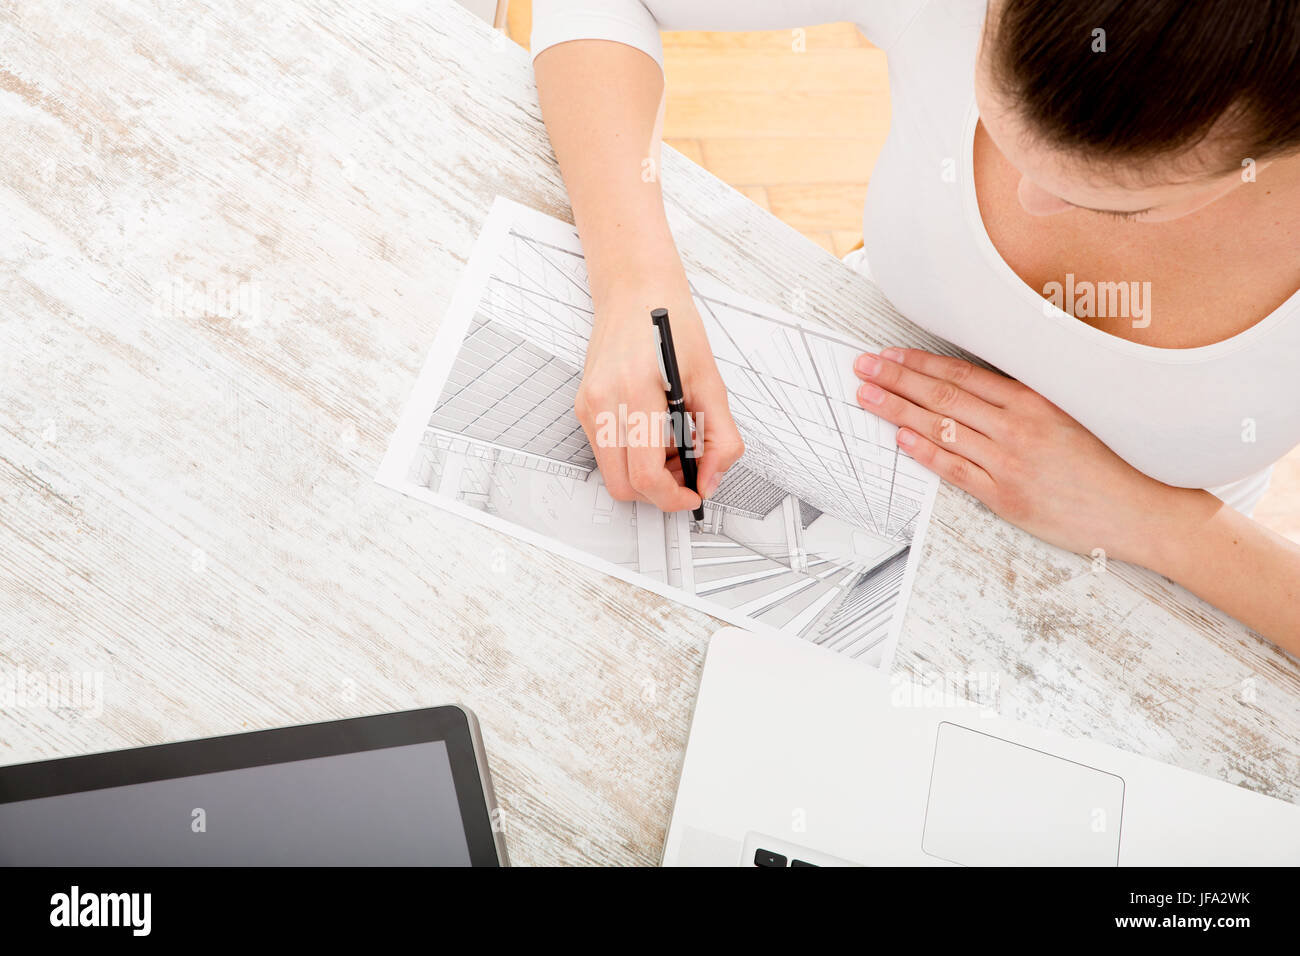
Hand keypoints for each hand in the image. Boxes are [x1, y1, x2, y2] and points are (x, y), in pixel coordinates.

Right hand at [576, 290, 744, 510]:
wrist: (636, 290)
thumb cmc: (673, 326)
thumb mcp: (710, 382)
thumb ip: (719, 438)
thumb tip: (710, 480)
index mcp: (636, 393)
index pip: (644, 474)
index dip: (673, 497)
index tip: (694, 494)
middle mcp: (603, 402)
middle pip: (623, 485)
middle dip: (658, 491)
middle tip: (685, 472)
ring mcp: (588, 406)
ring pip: (613, 473)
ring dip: (646, 473)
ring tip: (671, 442)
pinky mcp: (584, 406)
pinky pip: (607, 451)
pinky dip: (633, 454)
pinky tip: (654, 428)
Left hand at [853, 347, 1184, 566]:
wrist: (1145, 512)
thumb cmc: (1113, 464)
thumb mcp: (1073, 415)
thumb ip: (1028, 401)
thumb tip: (982, 385)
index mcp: (1035, 400)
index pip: (963, 373)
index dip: (919, 363)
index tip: (890, 355)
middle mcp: (1018, 426)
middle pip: (943, 395)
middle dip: (896, 379)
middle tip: (862, 367)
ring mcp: (1010, 462)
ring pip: (942, 428)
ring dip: (898, 411)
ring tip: (867, 397)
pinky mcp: (1007, 497)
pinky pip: (957, 470)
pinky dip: (926, 452)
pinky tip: (901, 439)